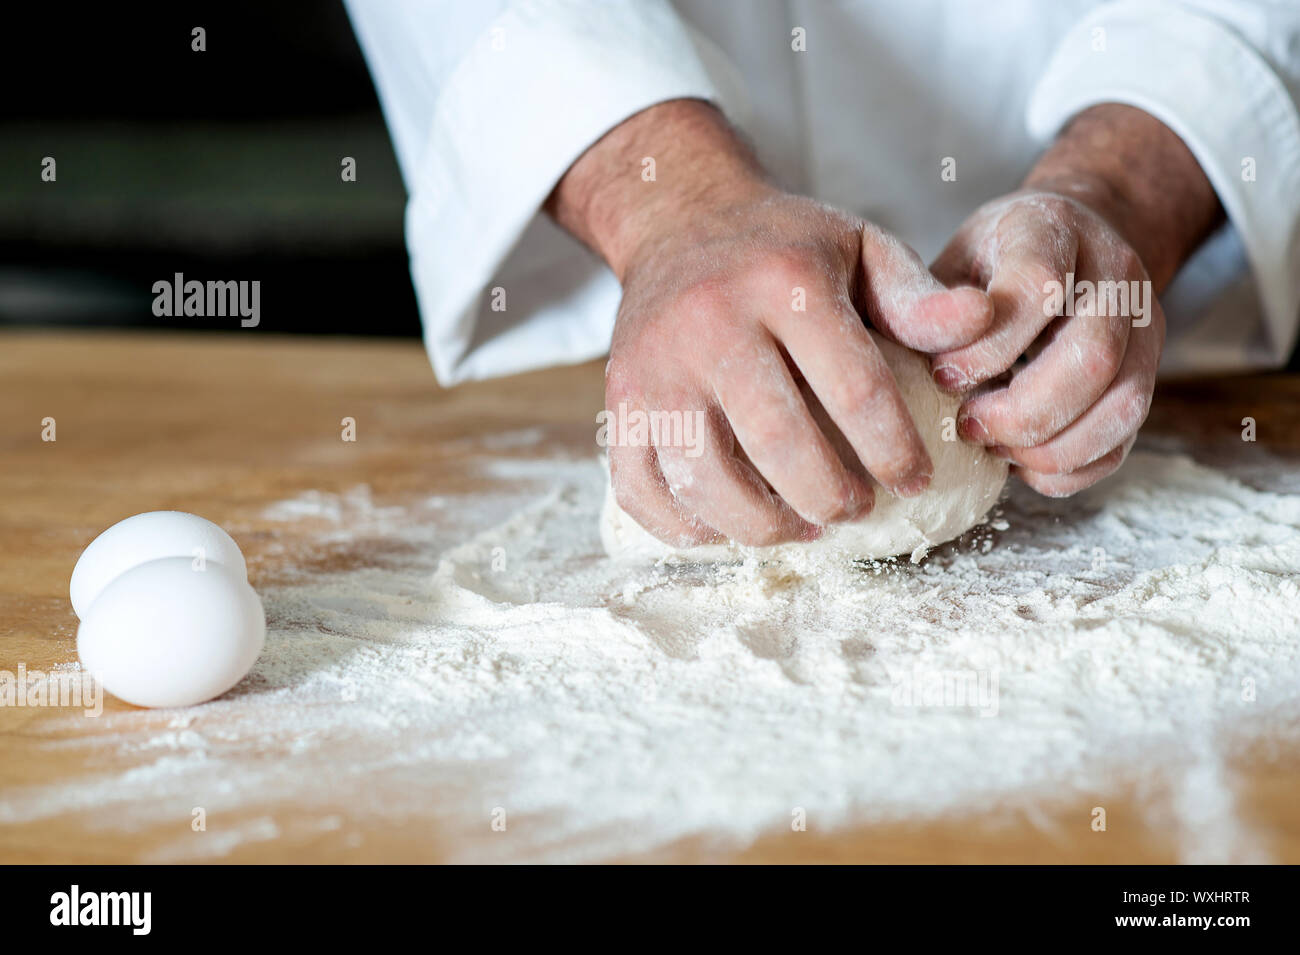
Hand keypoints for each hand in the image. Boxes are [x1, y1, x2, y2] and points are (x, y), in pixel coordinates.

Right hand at [548, 100, 991, 545]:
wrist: (679, 222)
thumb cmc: (782, 248)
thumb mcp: (860, 248)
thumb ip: (919, 296)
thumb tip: (983, 323)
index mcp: (784, 283)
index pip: (854, 389)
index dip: (892, 452)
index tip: (912, 482)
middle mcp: (711, 324)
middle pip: (778, 442)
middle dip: (830, 496)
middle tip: (855, 509)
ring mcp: (654, 368)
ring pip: (704, 477)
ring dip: (762, 525)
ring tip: (802, 528)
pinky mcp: (618, 402)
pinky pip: (640, 487)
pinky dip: (684, 527)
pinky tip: (728, 529)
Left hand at [928, 105, 1222, 496]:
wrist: (1065, 241)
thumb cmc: (986, 266)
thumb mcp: (948, 263)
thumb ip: (928, 312)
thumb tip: (890, 383)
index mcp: (1053, 228)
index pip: (1038, 286)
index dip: (987, 346)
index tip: (944, 374)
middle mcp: (1115, 273)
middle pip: (1092, 356)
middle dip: (1021, 411)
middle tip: (967, 427)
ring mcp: (1144, 326)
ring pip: (1122, 403)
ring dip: (1048, 446)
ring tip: (992, 448)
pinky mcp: (1148, 375)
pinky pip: (1123, 441)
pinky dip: (1069, 468)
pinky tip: (1020, 464)